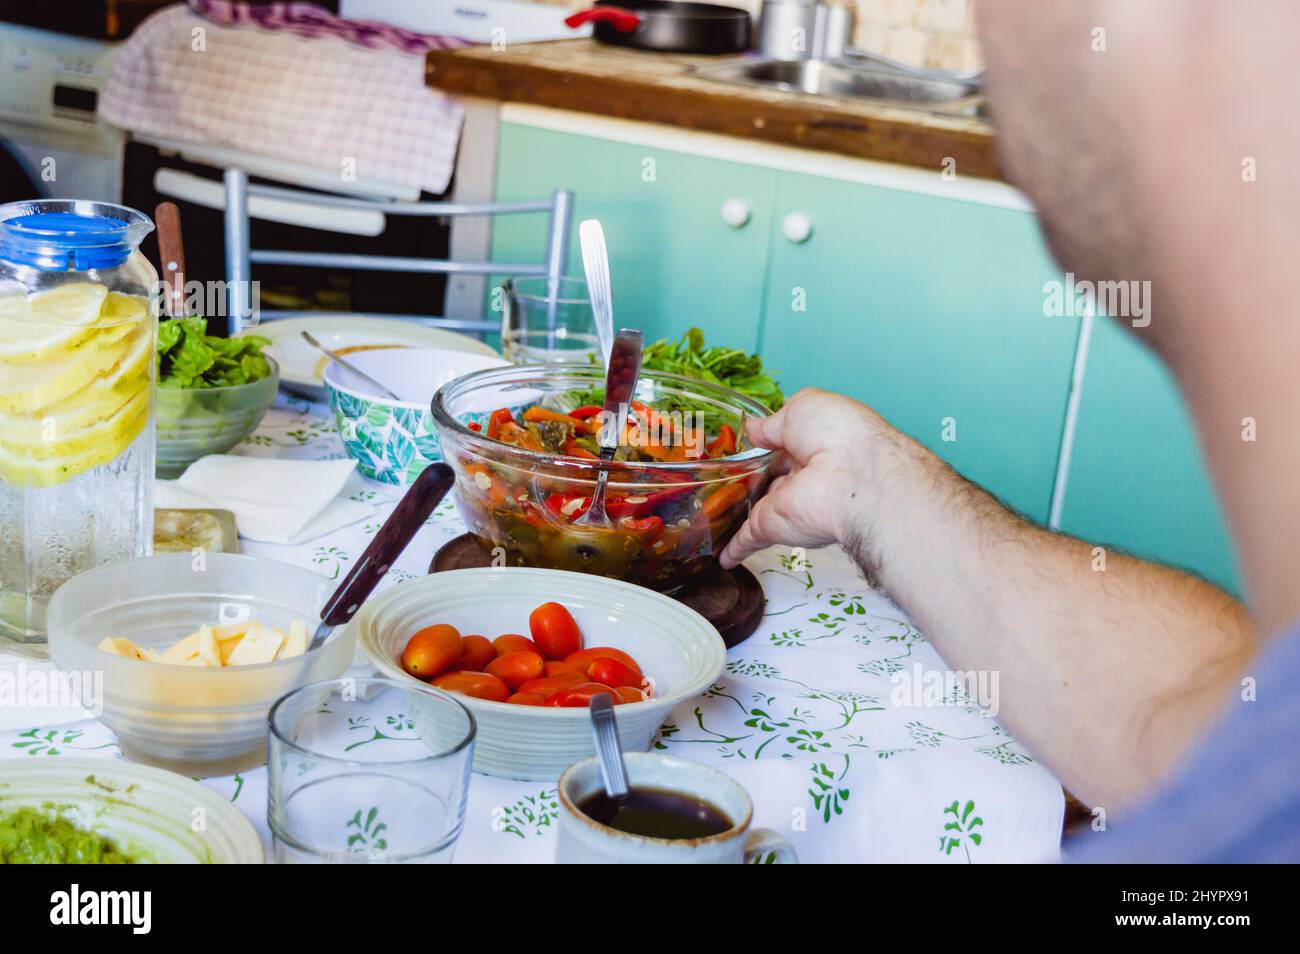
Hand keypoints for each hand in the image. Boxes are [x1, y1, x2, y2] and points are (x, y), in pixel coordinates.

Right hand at [720, 388, 913, 568]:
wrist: (854, 479)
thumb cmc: (836, 433)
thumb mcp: (803, 409)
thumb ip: (774, 422)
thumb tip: (753, 429)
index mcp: (815, 444)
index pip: (784, 446)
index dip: (764, 445)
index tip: (740, 446)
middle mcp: (804, 476)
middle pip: (769, 478)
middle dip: (748, 479)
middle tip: (718, 477)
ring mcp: (787, 504)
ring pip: (756, 507)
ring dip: (737, 512)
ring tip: (708, 510)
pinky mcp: (773, 527)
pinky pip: (748, 539)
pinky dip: (733, 550)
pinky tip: (721, 557)